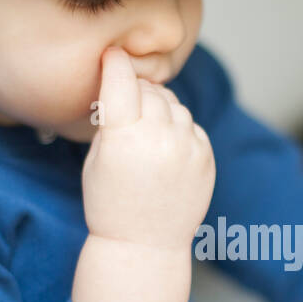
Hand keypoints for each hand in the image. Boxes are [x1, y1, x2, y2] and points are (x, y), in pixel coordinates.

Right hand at [81, 46, 215, 249]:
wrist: (144, 246)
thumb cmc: (110, 203)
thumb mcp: (96, 159)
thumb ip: (112, 120)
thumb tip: (125, 83)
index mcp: (124, 138)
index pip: (122, 80)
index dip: (115, 63)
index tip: (113, 55)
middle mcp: (159, 138)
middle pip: (150, 90)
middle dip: (137, 91)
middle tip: (127, 106)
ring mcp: (187, 148)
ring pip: (174, 105)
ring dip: (160, 109)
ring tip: (146, 132)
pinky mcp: (206, 158)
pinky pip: (191, 126)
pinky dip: (178, 130)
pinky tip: (164, 150)